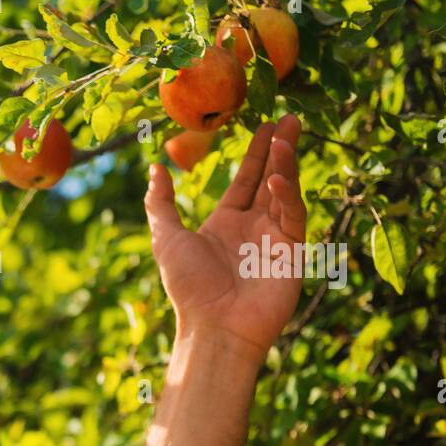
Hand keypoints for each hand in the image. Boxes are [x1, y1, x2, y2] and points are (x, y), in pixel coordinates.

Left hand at [144, 115, 306, 364]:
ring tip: (285, 136)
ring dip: (286, 165)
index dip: (257, 153)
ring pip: (284, 192)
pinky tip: (277, 179)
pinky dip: (287, 196)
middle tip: (291, 118)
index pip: (246, 180)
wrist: (213, 326)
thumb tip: (153, 168)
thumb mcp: (166, 239)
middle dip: (281, 149)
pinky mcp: (292, 253)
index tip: (267, 124)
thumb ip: (160, 204)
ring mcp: (275, 239)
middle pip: (271, 179)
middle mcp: (253, 227)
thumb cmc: (189, 288)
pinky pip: (292, 217)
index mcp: (226, 223)